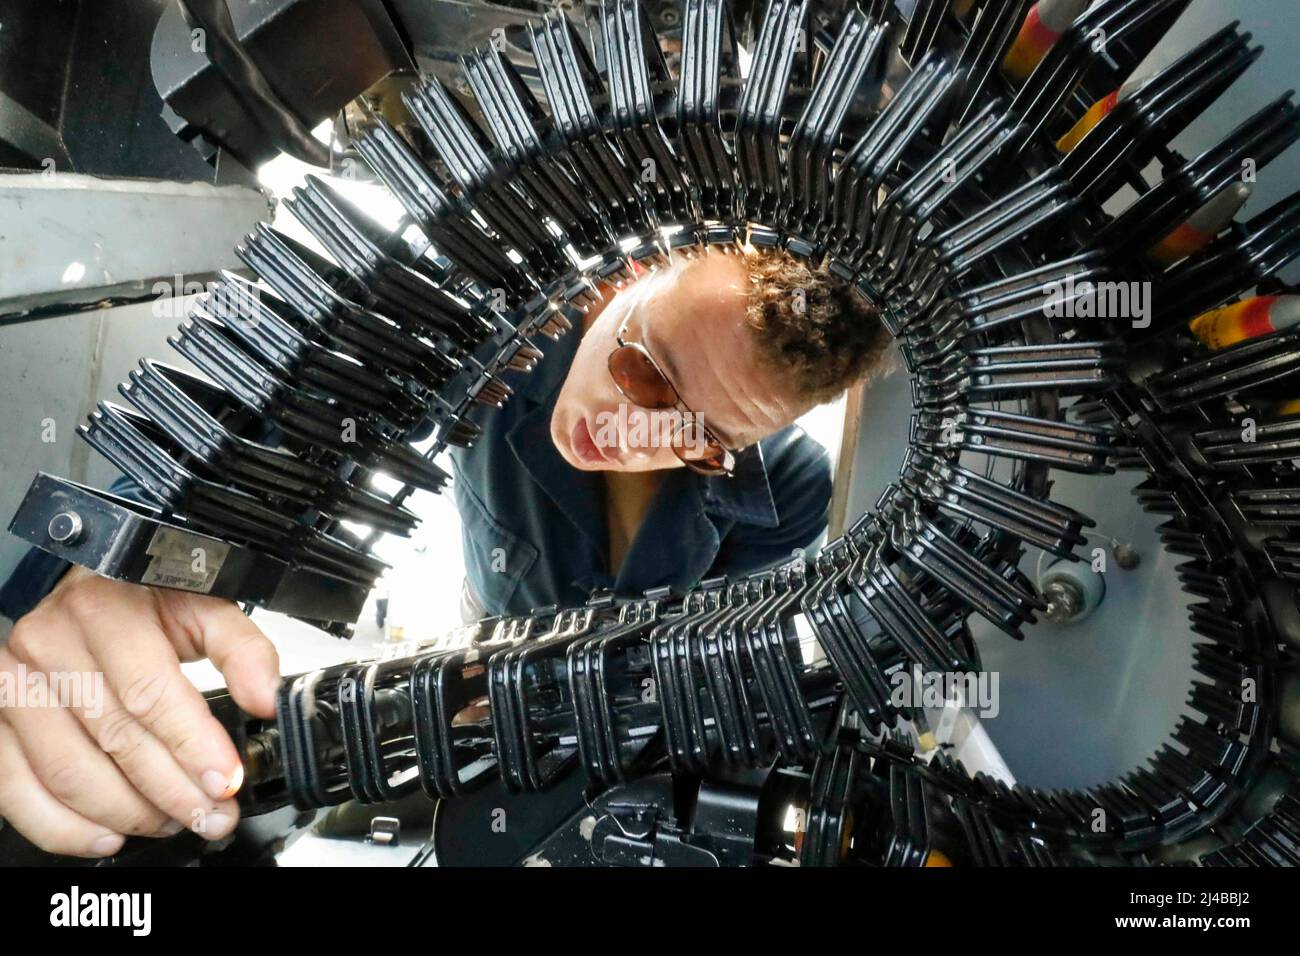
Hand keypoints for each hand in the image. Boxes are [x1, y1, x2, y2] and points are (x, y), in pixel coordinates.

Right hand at [0, 567, 279, 857]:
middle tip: (211, 814)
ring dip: (126, 812)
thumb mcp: (202, 607)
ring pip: (68, 771)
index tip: (225, 780)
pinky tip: (107, 835)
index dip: (192, 745)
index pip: (149, 693)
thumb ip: (242, 648)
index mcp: (103, 610)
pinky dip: (62, 827)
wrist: (86, 593)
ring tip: (173, 821)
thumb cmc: (144, 603)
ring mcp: (14, 686)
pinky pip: (15, 789)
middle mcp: (48, 644)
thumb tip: (265, 697)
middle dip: (171, 790)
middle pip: (114, 738)